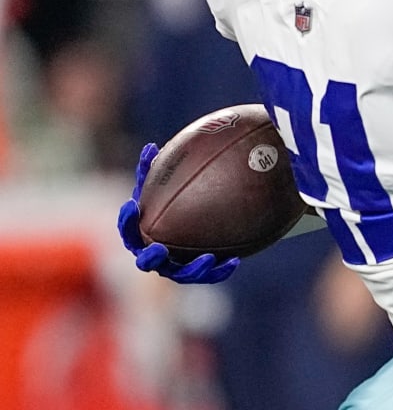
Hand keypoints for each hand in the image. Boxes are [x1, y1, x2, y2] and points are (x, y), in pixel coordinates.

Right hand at [117, 143, 239, 283]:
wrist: (199, 223)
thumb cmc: (173, 201)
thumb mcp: (164, 186)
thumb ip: (155, 171)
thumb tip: (151, 148)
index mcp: (142, 235)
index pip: (128, 230)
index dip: (126, 221)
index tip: (131, 205)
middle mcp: (156, 255)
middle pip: (147, 261)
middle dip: (151, 257)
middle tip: (159, 249)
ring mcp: (176, 267)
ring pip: (181, 275)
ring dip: (192, 269)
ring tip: (206, 258)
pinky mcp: (198, 272)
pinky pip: (210, 275)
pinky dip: (220, 270)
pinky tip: (235, 260)